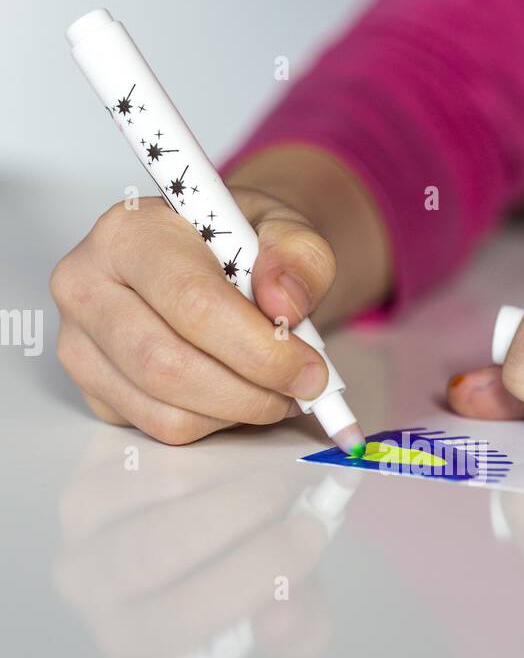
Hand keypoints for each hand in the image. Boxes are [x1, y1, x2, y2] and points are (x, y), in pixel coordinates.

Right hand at [50, 146, 391, 443]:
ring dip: (237, 412)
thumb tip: (284, 304)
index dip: (259, 349)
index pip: (192, 304)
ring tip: (274, 388)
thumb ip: (299, 258)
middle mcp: (86, 285)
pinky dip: (214, 423)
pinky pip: (162, 428)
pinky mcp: (94, 388)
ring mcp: (80, 343)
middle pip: (168, 365)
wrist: (216, 255)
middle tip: (301, 389)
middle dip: (250, 391)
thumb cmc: (239, 243)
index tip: (310, 369)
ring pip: (166, 410)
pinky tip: (237, 392)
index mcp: (129, 233)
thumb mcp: (285, 230)